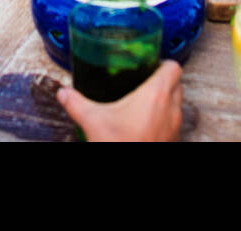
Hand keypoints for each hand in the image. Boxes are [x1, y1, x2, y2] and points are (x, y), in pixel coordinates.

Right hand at [57, 60, 182, 140]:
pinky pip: (174, 124)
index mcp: (156, 95)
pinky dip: (164, 120)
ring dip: (165, 101)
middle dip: (164, 81)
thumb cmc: (120, 145)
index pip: (173, 67)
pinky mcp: (173, 141)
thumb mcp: (93, 121)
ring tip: (143, 103)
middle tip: (144, 83)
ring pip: (177, 104)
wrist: (130, 178)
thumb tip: (63, 93)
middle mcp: (170, 109)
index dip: (163, 63)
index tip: (149, 65)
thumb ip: (76, 103)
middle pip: (177, 84)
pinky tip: (144, 125)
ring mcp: (174, 127)